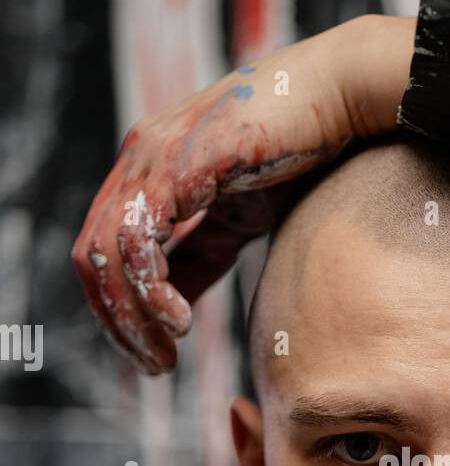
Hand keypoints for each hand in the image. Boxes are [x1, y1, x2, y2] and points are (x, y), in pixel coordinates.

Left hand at [72, 14, 415, 373]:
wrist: (340, 99)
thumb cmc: (304, 150)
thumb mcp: (241, 217)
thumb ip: (204, 252)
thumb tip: (178, 302)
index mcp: (150, 168)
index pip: (105, 247)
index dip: (120, 307)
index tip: (154, 352)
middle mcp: (140, 157)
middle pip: (93, 255)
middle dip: (117, 320)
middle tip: (154, 365)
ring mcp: (152, 157)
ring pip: (107, 254)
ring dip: (131, 316)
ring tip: (166, 352)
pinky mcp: (175, 164)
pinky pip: (137, 240)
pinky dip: (151, 290)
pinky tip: (180, 320)